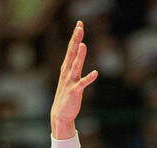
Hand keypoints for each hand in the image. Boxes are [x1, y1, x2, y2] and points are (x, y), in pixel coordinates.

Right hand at [50, 22, 97, 138]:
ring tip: (83, 44)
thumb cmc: (66, 96)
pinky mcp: (75, 92)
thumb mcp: (69, 78)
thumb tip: (78, 55)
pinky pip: (83, 84)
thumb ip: (74, 66)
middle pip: (72, 52)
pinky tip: (96, 73)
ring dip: (80, 56)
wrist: (60, 114)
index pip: (71, 49)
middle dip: (76, 39)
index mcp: (66, 68)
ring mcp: (70, 82)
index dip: (75, 36)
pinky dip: (89, 78)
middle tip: (79, 26)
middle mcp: (67, 72)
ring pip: (76, 66)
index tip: (79, 24)